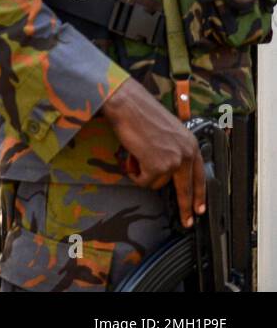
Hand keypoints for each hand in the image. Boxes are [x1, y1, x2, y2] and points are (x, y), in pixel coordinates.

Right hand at [102, 79, 205, 227]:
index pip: (199, 175)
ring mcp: (173, 160)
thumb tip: (166, 170)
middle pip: (187, 189)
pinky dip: (134, 173)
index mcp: (190, 144)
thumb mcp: (165, 133)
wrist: (127, 105)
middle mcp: (186, 153)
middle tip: (187, 222)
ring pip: (157, 183)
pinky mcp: (157, 165)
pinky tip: (131, 158)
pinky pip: (143, 181)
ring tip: (135, 156)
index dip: (199, 194)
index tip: (200, 209)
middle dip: (186, 208)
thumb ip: (172, 150)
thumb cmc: (140, 114)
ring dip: (143, 173)